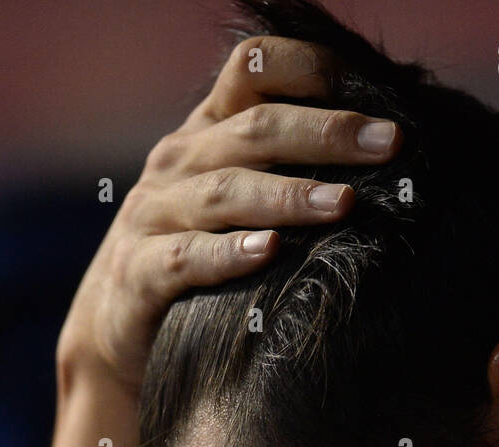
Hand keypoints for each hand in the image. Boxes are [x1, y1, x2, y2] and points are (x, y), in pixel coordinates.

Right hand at [56, 35, 401, 398]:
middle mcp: (178, 163)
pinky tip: (267, 252)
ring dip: (289, 195)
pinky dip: (228, 254)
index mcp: (206, 133)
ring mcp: (154, 215)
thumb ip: (283, 171)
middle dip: (325, 133)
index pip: (253, 71)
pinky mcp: (139, 272)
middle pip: (255, 129)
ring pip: (226, 191)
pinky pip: (186, 256)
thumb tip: (378, 160)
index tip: (369, 90)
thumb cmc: (195, 257)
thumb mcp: (232, 199)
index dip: (308, 68)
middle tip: (386, 144)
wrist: (112, 326)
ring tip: (341, 203)